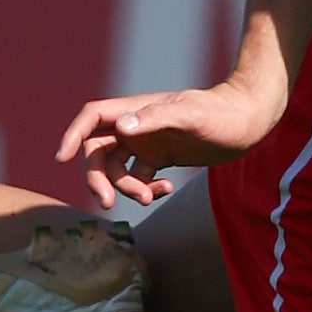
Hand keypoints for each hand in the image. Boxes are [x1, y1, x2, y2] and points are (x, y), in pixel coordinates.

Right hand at [56, 67, 287, 207]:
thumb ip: (156, 117)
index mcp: (137, 110)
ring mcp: (149, 142)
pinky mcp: (162, 157)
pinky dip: (146, 189)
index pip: (93, 118)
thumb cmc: (221, 112)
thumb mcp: (191, 114)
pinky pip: (140, 178)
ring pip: (118, 169)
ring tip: (151, 197)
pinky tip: (165, 191)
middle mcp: (138, 126)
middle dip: (97, 177)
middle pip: (98, 151)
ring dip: (125, 187)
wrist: (249, 119)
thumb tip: (121, 129)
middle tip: (107, 202)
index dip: (74, 135)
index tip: (62, 157)